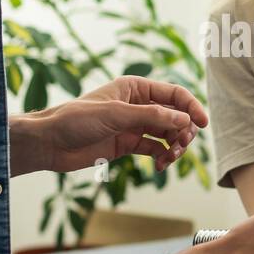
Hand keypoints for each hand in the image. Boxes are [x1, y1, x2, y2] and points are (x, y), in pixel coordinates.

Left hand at [10, 75, 207, 175]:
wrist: (51, 143)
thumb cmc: (77, 120)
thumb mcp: (116, 115)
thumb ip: (152, 117)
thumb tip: (184, 120)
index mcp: (135, 88)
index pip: (174, 94)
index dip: (191, 107)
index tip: (203, 124)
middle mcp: (138, 105)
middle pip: (175, 115)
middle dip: (183, 131)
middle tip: (180, 146)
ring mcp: (134, 125)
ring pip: (167, 134)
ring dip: (174, 146)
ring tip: (168, 159)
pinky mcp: (128, 144)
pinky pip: (155, 149)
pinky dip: (162, 156)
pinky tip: (160, 166)